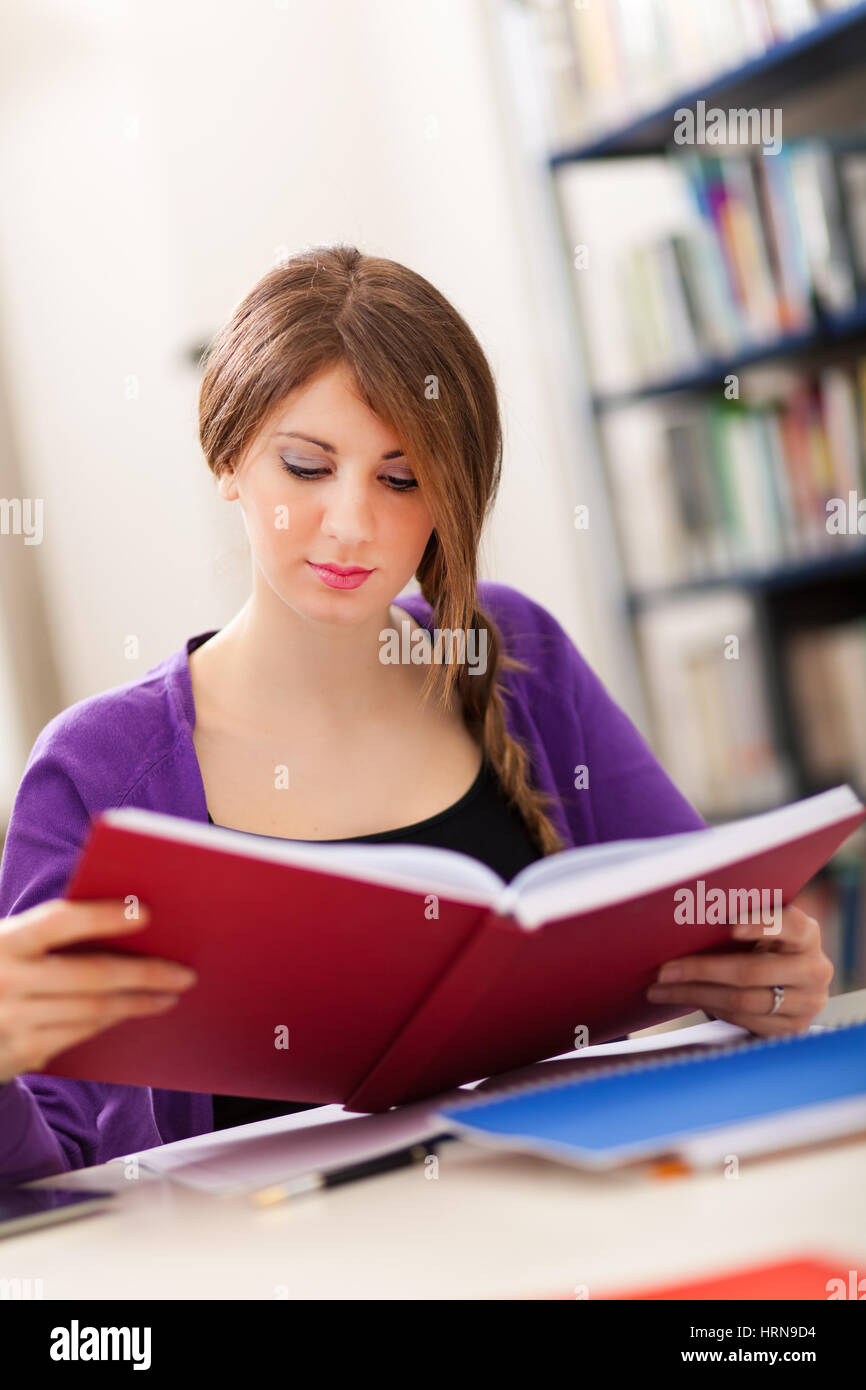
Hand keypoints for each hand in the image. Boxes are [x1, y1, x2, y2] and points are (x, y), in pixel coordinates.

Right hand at [0, 899, 197, 1083]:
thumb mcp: (6, 944)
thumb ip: (45, 934)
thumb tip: (128, 923)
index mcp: (2, 941)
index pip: (59, 921)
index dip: (103, 916)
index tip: (148, 912)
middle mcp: (3, 982)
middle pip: (91, 976)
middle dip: (145, 973)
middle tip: (184, 973)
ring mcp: (9, 1023)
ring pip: (92, 1012)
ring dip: (138, 1003)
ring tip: (170, 993)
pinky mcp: (18, 1055)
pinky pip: (78, 1036)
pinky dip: (110, 1022)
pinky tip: (133, 1011)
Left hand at [645, 903, 833, 1036]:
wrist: (789, 983)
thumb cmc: (762, 946)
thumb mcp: (760, 930)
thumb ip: (738, 923)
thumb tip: (681, 919)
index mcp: (807, 935)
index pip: (791, 925)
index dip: (761, 925)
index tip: (729, 927)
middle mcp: (814, 970)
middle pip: (752, 971)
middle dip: (701, 970)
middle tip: (664, 969)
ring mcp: (807, 1004)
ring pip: (742, 1001)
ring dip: (695, 994)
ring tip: (661, 988)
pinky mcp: (793, 1029)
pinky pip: (743, 1021)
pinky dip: (709, 1008)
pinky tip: (685, 999)